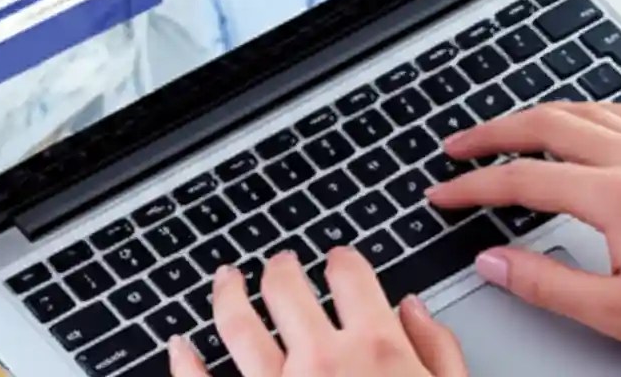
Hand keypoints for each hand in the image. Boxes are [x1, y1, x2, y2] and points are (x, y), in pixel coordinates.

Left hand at [169, 248, 466, 376]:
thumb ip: (438, 349)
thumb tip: (413, 310)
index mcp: (377, 349)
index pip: (350, 275)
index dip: (342, 259)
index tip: (338, 260)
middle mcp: (321, 362)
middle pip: (286, 287)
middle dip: (281, 268)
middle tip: (280, 263)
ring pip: (236, 324)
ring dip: (227, 293)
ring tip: (226, 280)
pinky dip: (185, 361)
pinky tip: (182, 346)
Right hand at [427, 103, 620, 376]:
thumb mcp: (620, 313)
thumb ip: (547, 283)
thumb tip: (494, 260)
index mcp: (618, 196)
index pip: (524, 179)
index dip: (474, 184)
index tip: (443, 192)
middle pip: (549, 124)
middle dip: (494, 131)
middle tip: (457, 146)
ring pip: (589, 110)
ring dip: (540, 115)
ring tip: (510, 130)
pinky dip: (594, 112)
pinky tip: (591, 123)